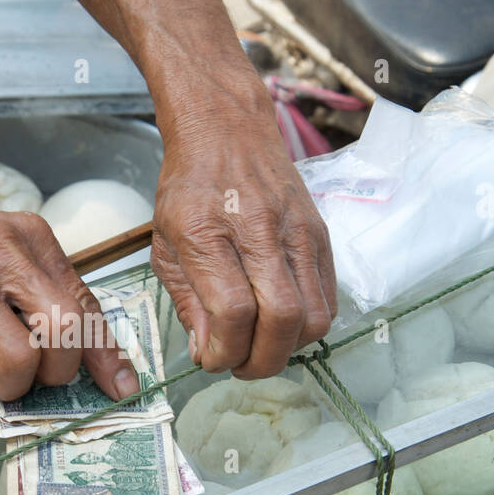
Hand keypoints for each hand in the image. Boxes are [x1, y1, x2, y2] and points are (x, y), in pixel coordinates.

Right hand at [0, 201, 138, 401]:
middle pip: (65, 332)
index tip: (118, 384)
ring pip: (19, 358)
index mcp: (31, 239)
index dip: (104, 352)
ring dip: (2, 382)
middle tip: (28, 381)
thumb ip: (32, 294)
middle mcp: (6, 251)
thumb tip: (71, 356)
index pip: (85, 302)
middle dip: (54, 374)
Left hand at [152, 86, 336, 378]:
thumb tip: (208, 353)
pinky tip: (280, 322)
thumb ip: (187, 303)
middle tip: (240, 365)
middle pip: (282, 319)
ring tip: (260, 346)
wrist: (227, 129)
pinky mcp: (321, 235)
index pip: (233, 311)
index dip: (225, 351)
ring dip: (287, 348)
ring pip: (314, 316)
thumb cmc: (190, 188)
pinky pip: (328, 299)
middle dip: (262, 361)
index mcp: (208, 233)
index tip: (213, 359)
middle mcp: (259, 231)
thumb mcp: (165, 244)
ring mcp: (297, 232)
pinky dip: (308, 326)